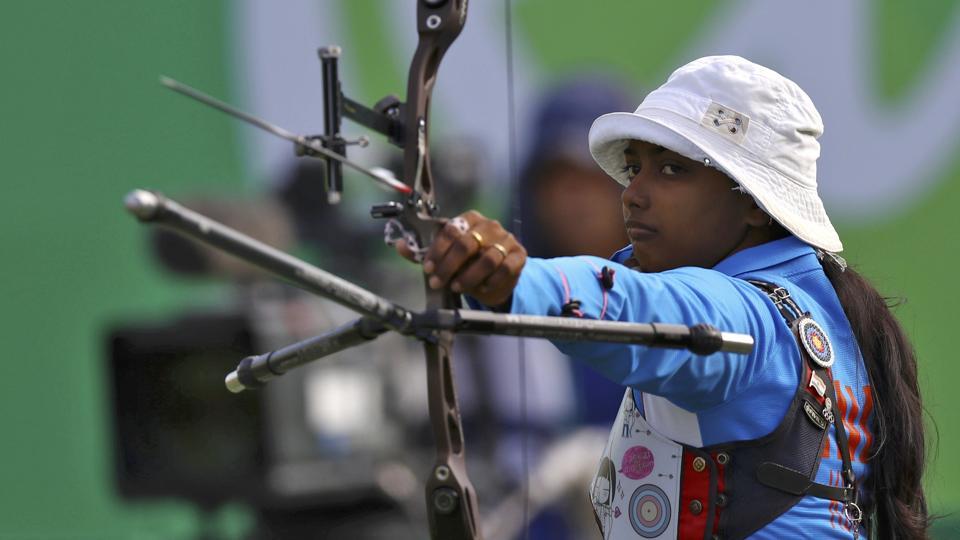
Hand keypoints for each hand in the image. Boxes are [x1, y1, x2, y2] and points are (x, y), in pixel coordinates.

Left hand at [398, 210, 526, 307]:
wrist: (496, 277)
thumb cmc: (468, 262)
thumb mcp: (445, 256)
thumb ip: (423, 251)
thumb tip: (399, 245)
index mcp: (469, 219)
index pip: (451, 229)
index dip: (437, 250)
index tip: (428, 268)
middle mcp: (489, 226)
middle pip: (467, 244)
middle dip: (449, 266)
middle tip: (438, 282)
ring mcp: (507, 240)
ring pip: (487, 258)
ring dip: (468, 277)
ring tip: (456, 287)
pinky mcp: (519, 256)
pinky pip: (505, 269)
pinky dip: (490, 282)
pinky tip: (481, 289)